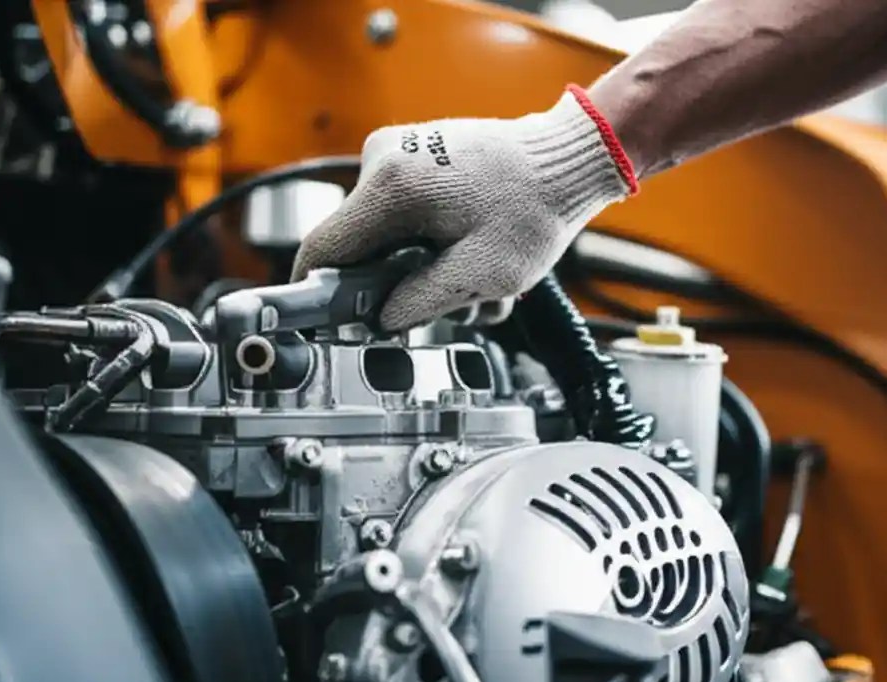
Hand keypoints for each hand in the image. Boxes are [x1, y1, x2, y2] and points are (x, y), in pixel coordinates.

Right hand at [291, 86, 636, 330]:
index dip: (319, 292)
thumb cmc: (534, 210)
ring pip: (385, 234)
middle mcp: (384, 159)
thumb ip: (420, 302)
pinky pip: (403, 214)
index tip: (326, 323)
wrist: (567, 159)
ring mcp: (397, 152)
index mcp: (391, 187)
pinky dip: (434, 241)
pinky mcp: (414, 156)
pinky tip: (472, 250)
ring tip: (478, 277)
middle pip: (358, 245)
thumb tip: (380, 320)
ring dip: (426, 266)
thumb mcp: (482, 275)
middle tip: (452, 302)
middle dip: (398, 283)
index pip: (324, 248)